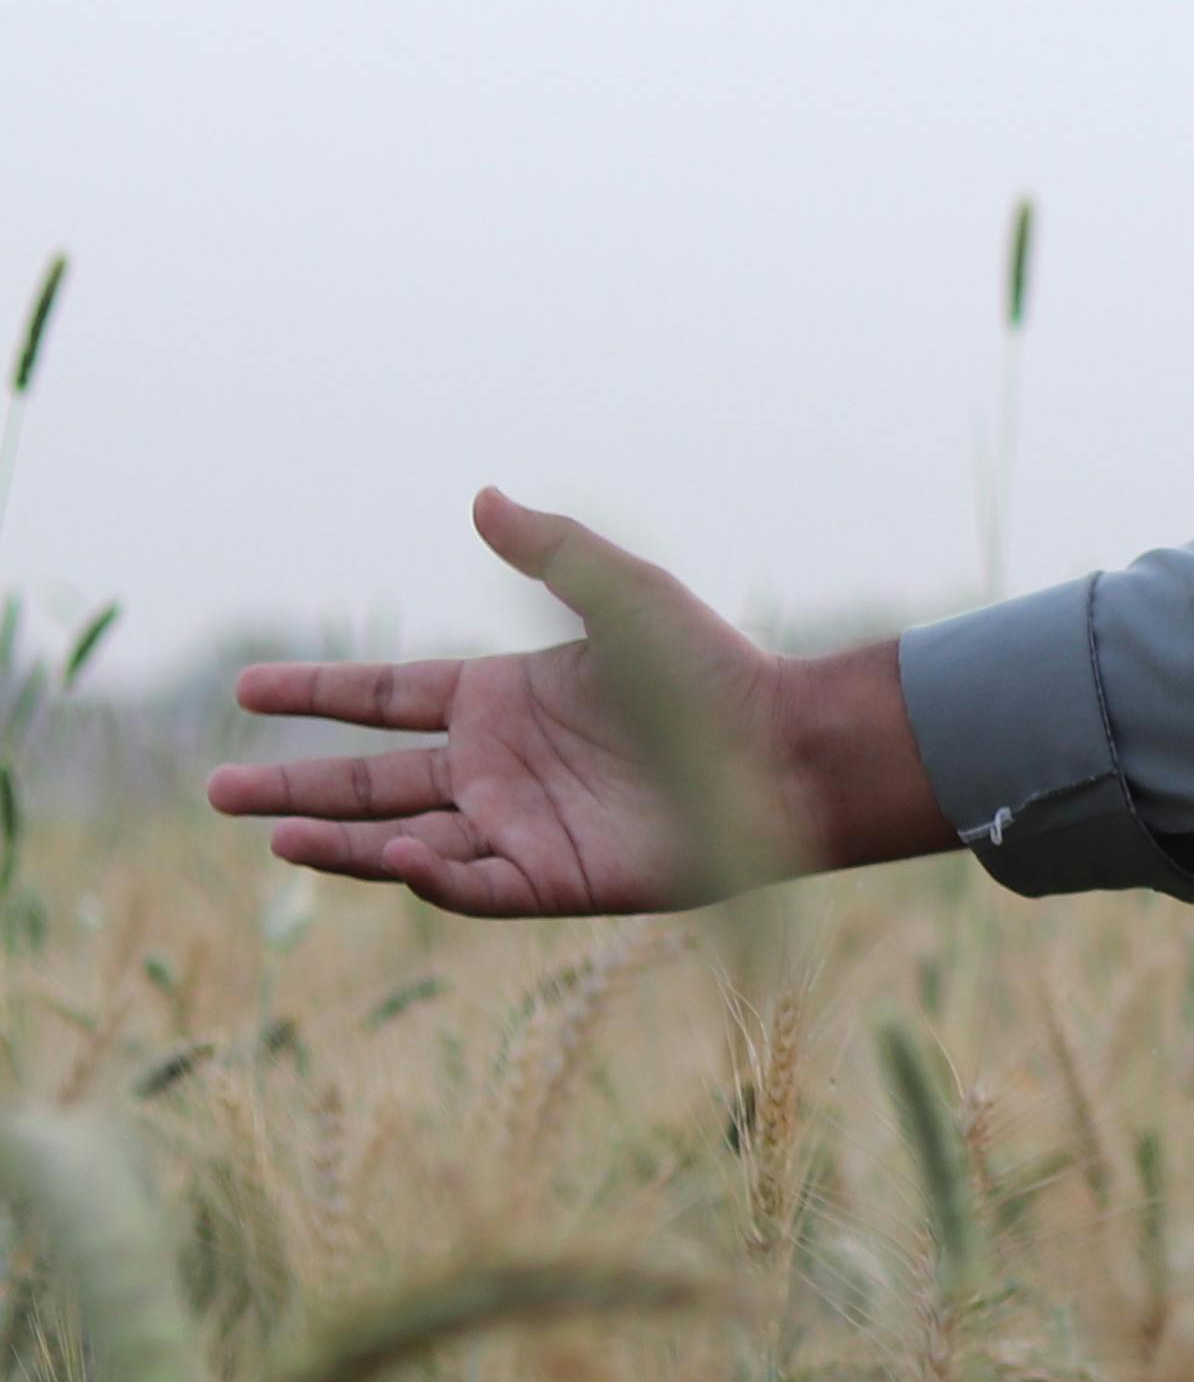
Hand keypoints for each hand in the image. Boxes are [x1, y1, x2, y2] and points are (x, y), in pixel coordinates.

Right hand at [203, 490, 934, 915]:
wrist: (787, 750)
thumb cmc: (717, 671)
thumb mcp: (628, 596)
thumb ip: (554, 552)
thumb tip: (482, 498)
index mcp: (504, 698)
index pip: (385, 697)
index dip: (318, 692)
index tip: (246, 686)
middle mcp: (499, 766)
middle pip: (372, 779)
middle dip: (296, 785)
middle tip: (218, 787)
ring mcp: (521, 825)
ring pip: (404, 839)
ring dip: (339, 841)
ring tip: (271, 833)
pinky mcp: (555, 878)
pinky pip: (474, 884)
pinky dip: (429, 875)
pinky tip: (391, 855)